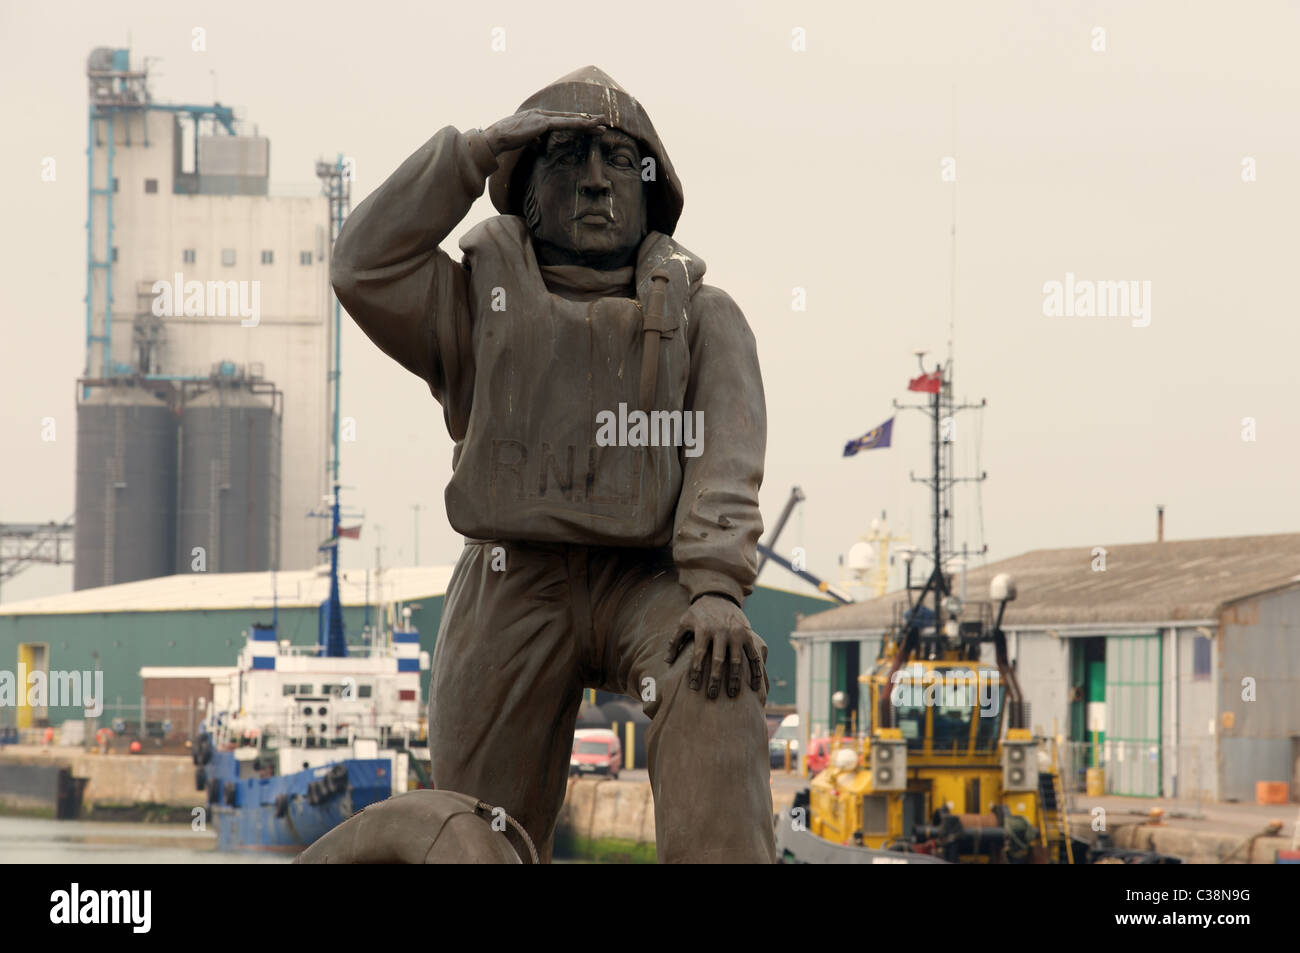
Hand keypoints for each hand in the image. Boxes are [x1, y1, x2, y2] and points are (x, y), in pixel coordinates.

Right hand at [481, 109, 607, 156]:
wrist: (497, 138)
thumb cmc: (507, 141)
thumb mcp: (525, 141)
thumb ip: (535, 140)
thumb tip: (540, 146)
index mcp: (538, 118)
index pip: (561, 120)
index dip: (576, 122)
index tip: (589, 125)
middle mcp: (542, 114)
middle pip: (569, 117)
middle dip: (587, 119)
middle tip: (603, 120)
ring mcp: (543, 116)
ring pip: (571, 119)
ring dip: (588, 121)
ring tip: (603, 123)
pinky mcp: (543, 122)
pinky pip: (566, 123)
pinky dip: (579, 124)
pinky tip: (590, 126)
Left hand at [666, 595, 767, 701]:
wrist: (719, 595)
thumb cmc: (698, 613)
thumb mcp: (683, 622)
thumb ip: (675, 641)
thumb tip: (667, 661)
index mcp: (704, 629)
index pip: (699, 655)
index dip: (696, 672)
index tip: (694, 688)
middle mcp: (721, 631)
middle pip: (719, 660)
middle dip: (715, 680)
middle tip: (712, 696)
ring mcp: (736, 633)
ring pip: (737, 660)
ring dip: (735, 679)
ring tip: (732, 694)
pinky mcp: (747, 635)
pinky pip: (753, 655)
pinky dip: (755, 671)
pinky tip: (754, 686)